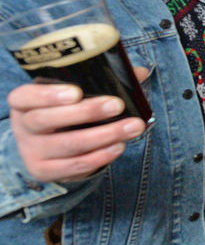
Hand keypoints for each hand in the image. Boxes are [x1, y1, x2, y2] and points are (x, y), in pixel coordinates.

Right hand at [8, 71, 148, 183]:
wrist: (49, 147)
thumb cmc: (66, 111)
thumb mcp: (75, 93)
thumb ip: (103, 81)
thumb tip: (140, 73)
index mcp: (24, 102)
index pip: (26, 96)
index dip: (48, 95)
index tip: (77, 92)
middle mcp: (23, 127)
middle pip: (47, 120)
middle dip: (87, 112)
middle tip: (117, 105)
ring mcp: (32, 151)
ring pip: (68, 144)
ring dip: (105, 136)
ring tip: (133, 127)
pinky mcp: (45, 171)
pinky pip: (74, 166)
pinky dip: (100, 157)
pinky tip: (119, 146)